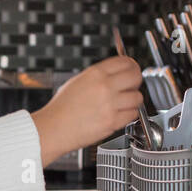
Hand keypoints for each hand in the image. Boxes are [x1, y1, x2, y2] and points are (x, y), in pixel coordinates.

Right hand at [29, 56, 143, 166]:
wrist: (53, 128)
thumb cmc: (61, 109)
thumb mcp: (77, 81)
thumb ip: (98, 76)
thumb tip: (115, 75)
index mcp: (95, 73)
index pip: (126, 62)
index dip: (132, 66)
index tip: (132, 70)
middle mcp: (104, 86)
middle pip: (136, 77)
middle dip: (136, 81)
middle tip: (132, 86)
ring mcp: (109, 105)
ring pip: (137, 97)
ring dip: (134, 100)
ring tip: (125, 103)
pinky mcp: (112, 122)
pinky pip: (133, 115)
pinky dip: (130, 114)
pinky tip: (122, 113)